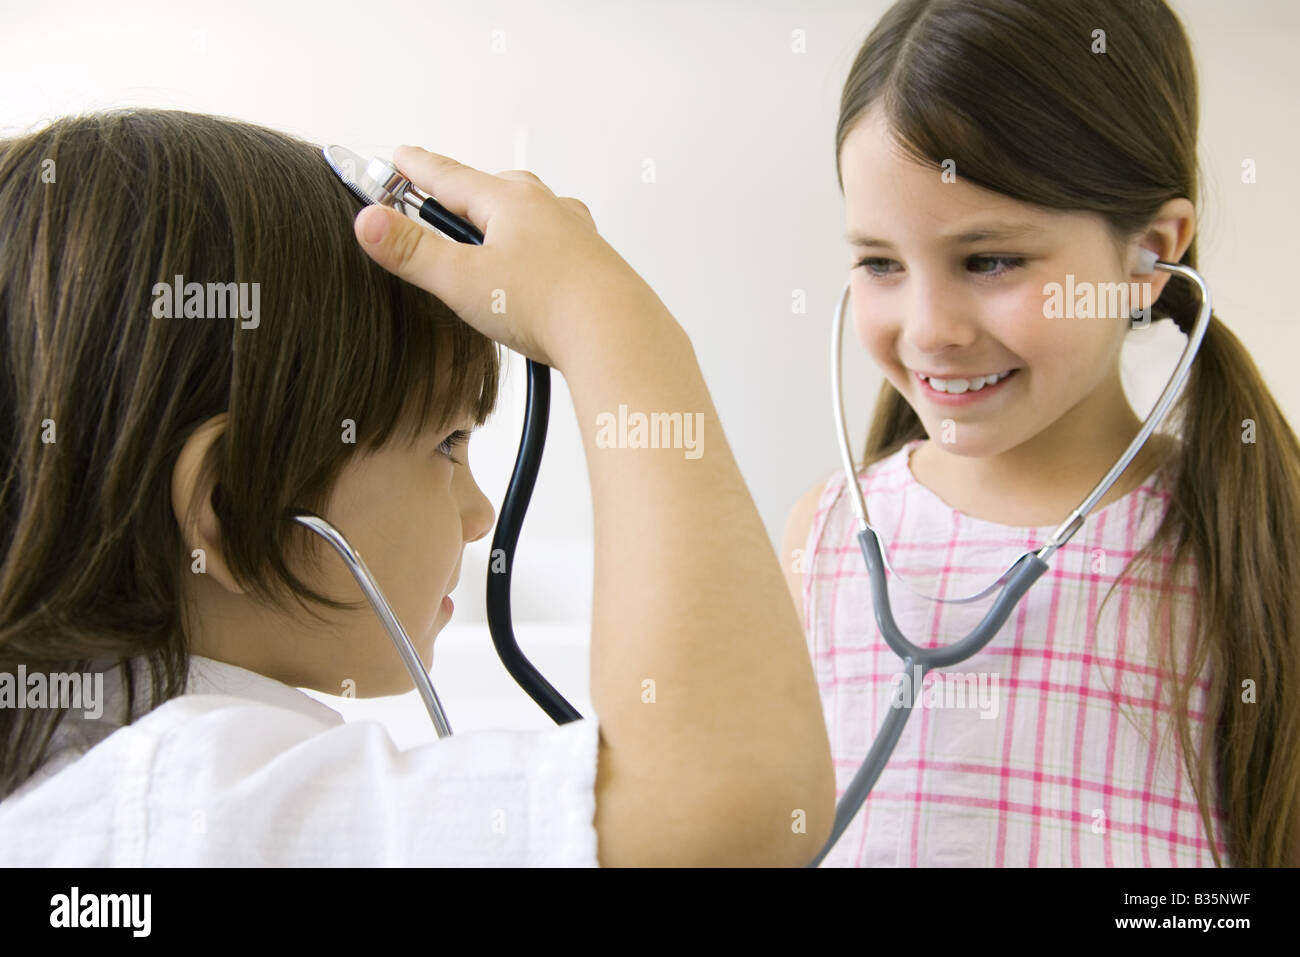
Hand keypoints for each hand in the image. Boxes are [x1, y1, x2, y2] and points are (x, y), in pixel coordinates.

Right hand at [353, 145, 665, 369]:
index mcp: (510, 202)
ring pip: (531, 215)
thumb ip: (414, 252)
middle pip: (493, 190)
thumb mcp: (463, 280)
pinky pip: (556, 245)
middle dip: (462, 195)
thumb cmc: (549, 306)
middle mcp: (547, 208)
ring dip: (503, 222)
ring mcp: (576, 235)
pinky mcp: (596, 265)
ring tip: (484, 243)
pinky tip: (533, 274)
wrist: (618, 336)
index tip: (398, 157)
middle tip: (436, 202)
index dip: (417, 169)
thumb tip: (368, 221)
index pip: (450, 176)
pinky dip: (535, 250)